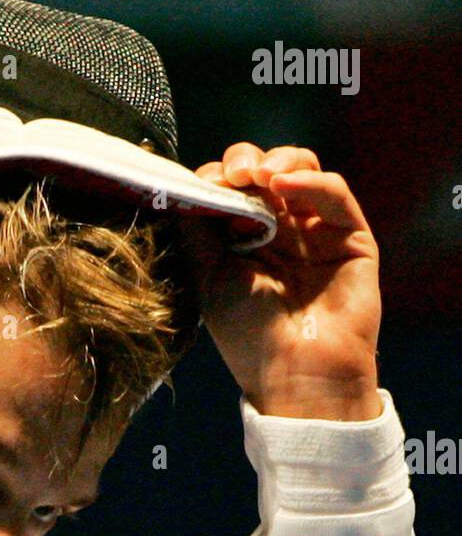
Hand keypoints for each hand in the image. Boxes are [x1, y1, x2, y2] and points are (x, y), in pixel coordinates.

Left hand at [184, 144, 381, 420]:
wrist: (296, 374)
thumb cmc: (250, 336)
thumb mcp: (208, 278)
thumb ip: (196, 230)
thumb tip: (186, 184)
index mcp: (243, 242)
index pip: (231, 190)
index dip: (219, 177)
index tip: (207, 182)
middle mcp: (280, 232)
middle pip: (264, 172)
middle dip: (246, 162)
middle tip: (236, 173)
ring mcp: (316, 232)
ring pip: (302, 171)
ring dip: (278, 161)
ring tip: (259, 175)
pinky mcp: (350, 236)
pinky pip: (333, 193)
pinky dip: (309, 179)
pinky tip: (283, 183)